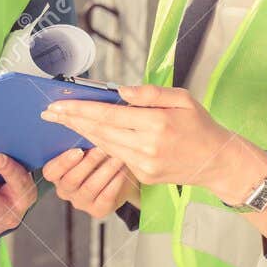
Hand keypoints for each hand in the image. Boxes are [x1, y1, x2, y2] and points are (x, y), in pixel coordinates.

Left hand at [40, 85, 266, 201]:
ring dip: (81, 132)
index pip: (108, 115)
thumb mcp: (182, 98)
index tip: (59, 105)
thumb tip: (119, 91)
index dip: (80, 109)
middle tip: (49, 112)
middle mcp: (147, 147)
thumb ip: (149, 93)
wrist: (217, 162)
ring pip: (104, 145)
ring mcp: (143, 165)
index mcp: (156, 123)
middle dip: (72, 121)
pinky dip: (99, 144)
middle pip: (100, 131)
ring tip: (62, 120)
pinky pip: (115, 156)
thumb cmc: (200, 125)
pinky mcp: (142, 175)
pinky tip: (87, 133)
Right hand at [42, 147, 139, 218]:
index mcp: (56, 175)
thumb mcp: (86, 148)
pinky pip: (105, 197)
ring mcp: (81, 202)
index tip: (78, 150)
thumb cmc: (99, 158)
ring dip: (104, 171)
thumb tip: (82, 121)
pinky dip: (115, 182)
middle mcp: (65, 191)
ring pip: (90, 188)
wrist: (119, 177)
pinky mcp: (97, 210)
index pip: (51, 172)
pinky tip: (123, 170)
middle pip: (71, 180)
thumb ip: (81, 140)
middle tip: (102, 149)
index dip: (63, 162)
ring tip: (117, 157)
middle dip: (88, 163)